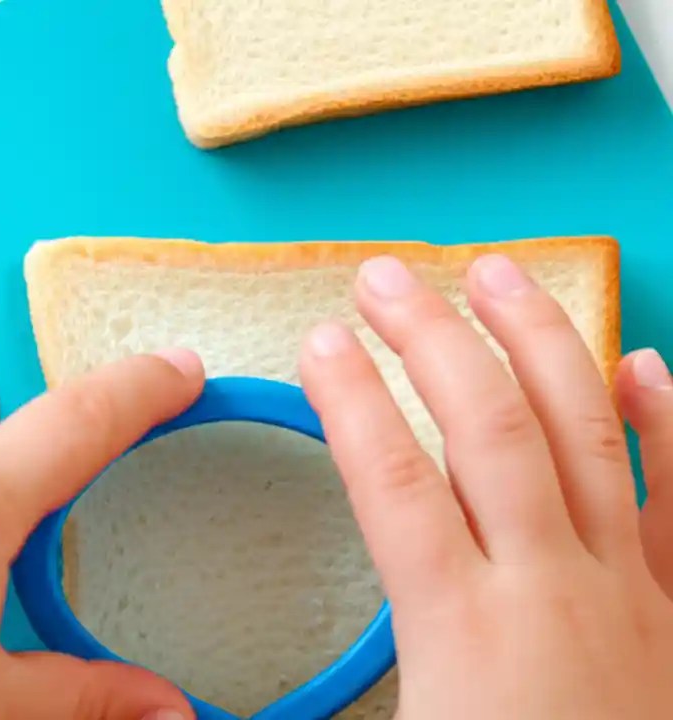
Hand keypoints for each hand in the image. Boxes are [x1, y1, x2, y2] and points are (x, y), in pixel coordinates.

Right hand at [300, 254, 672, 718]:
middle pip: (485, 429)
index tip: (316, 339)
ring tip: (497, 271)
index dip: (349, 401)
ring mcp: (629, 590)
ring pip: (586, 433)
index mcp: (461, 631)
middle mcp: (548, 588)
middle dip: (430, 338)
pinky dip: (666, 419)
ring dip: (539, 341)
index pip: (392, 482)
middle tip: (384, 275)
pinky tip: (641, 362)